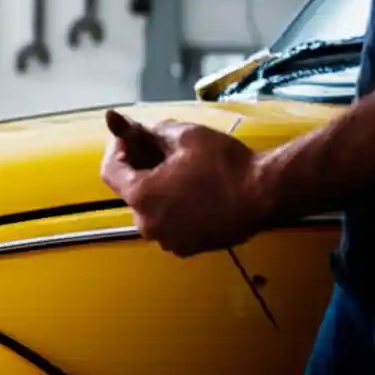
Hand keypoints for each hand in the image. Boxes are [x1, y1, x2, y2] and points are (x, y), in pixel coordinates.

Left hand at [99, 111, 271, 256]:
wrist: (265, 194)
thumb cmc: (224, 164)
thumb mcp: (186, 136)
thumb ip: (153, 132)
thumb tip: (134, 126)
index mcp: (141, 196)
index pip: (109, 171)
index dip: (116, 150)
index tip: (127, 138)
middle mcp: (147, 224)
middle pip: (131, 192)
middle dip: (141, 170)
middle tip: (159, 151)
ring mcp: (167, 240)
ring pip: (152, 210)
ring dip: (159, 191)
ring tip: (181, 173)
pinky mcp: (187, 248)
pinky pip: (170, 226)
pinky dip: (175, 210)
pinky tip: (195, 194)